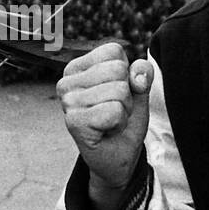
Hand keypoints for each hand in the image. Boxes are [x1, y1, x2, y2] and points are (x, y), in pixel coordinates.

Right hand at [57, 42, 152, 209]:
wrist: (117, 157)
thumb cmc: (123, 120)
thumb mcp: (138, 91)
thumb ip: (142, 73)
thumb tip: (137, 76)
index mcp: (77, 67)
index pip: (114, 51)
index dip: (126, 74)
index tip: (116, 95)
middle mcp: (66, 81)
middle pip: (118, 70)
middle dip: (127, 94)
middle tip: (115, 111)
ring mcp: (68, 102)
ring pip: (119, 91)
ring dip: (124, 110)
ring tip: (110, 121)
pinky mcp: (74, 122)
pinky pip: (114, 111)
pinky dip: (119, 123)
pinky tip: (106, 131)